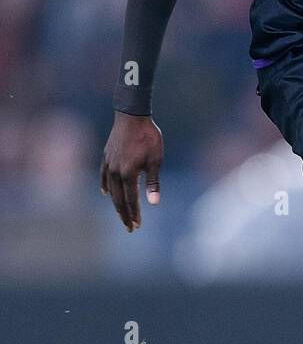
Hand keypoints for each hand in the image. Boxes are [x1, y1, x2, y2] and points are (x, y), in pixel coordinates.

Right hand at [100, 114, 163, 231]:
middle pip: (118, 199)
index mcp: (128, 174)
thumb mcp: (156, 160)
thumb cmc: (148, 137)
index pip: (130, 200)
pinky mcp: (106, 157)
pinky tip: (106, 193)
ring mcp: (108, 164)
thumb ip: (153, 183)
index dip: (134, 214)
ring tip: (121, 214)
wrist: (132, 116)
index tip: (136, 226)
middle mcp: (115, 172)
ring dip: (116, 203)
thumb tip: (154, 203)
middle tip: (129, 227)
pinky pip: (104, 176)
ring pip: (110, 190)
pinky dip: (105, 186)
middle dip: (124, 214)